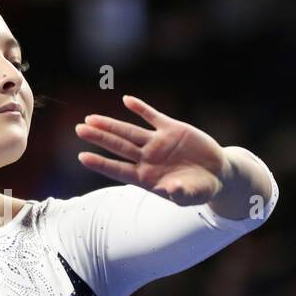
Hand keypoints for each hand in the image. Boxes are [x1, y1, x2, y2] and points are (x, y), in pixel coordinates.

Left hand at [75, 95, 228, 204]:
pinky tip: (127, 100)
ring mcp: (157, 142)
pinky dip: (141, 108)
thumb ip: (180, 194)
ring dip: (110, 124)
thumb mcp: (191, 195)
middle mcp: (147, 158)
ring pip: (129, 131)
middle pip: (118, 146)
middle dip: (98, 138)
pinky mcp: (171, 129)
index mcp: (146, 178)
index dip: (100, 163)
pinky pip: (152, 116)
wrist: (217, 172)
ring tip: (90, 119)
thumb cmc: (200, 189)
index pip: (118, 169)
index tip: (81, 157)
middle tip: (78, 130)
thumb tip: (171, 191)